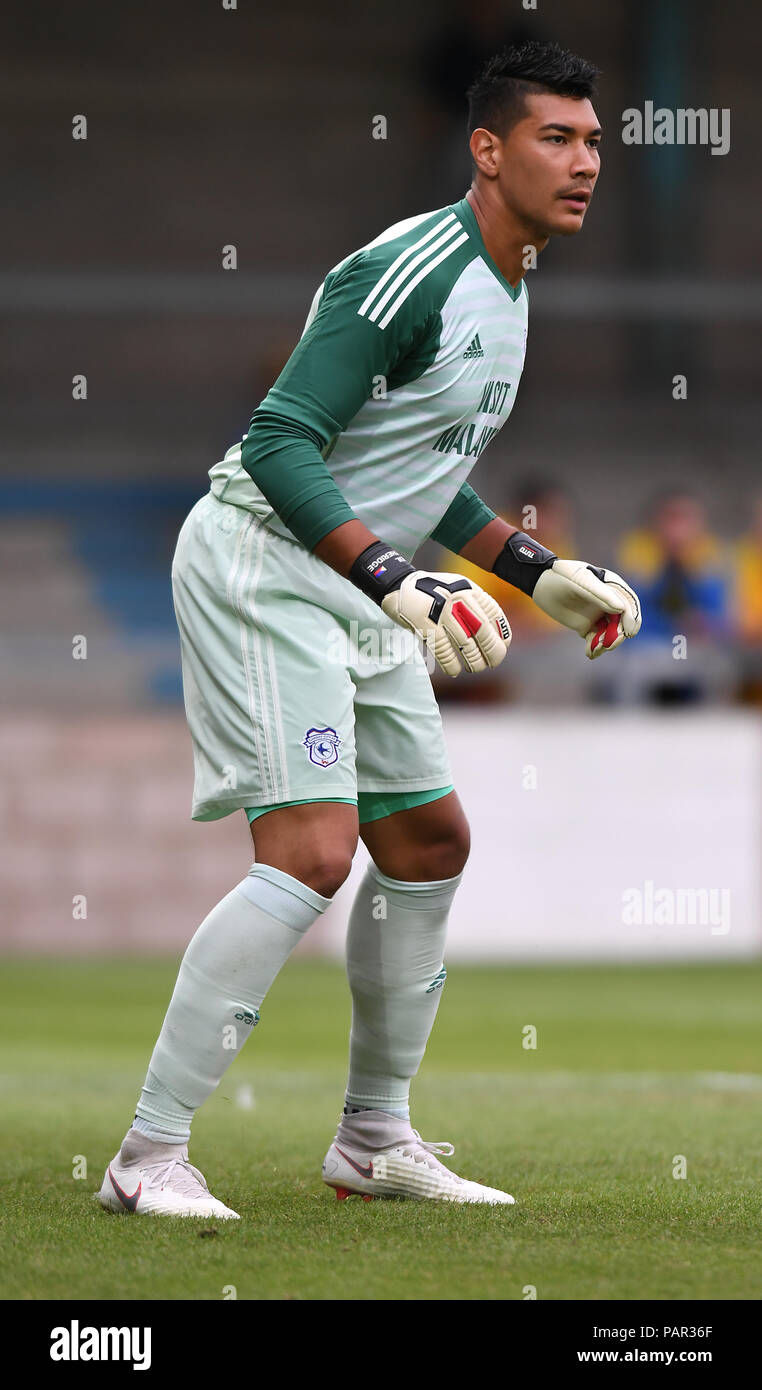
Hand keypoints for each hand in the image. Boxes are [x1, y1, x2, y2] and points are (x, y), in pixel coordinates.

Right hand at [382, 571, 511, 676]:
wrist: (398, 583)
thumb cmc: (432, 591)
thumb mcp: (458, 588)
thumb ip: (476, 605)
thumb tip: (496, 633)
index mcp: (469, 589)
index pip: (494, 614)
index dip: (502, 633)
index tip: (503, 646)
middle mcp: (458, 599)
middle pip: (482, 632)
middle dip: (492, 652)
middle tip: (493, 662)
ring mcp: (441, 612)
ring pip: (465, 644)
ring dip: (473, 661)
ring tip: (474, 668)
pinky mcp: (424, 624)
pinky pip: (443, 650)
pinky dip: (451, 664)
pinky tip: (454, 670)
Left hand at [532, 559, 640, 658]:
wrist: (541, 583)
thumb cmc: (563, 576)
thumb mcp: (582, 582)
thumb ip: (601, 594)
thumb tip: (621, 609)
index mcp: (613, 587)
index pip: (629, 604)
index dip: (632, 619)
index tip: (628, 633)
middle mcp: (610, 602)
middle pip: (623, 622)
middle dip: (618, 635)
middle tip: (607, 645)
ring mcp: (599, 615)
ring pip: (611, 634)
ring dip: (606, 644)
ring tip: (593, 649)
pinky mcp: (587, 626)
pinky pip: (596, 640)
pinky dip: (595, 649)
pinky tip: (589, 653)